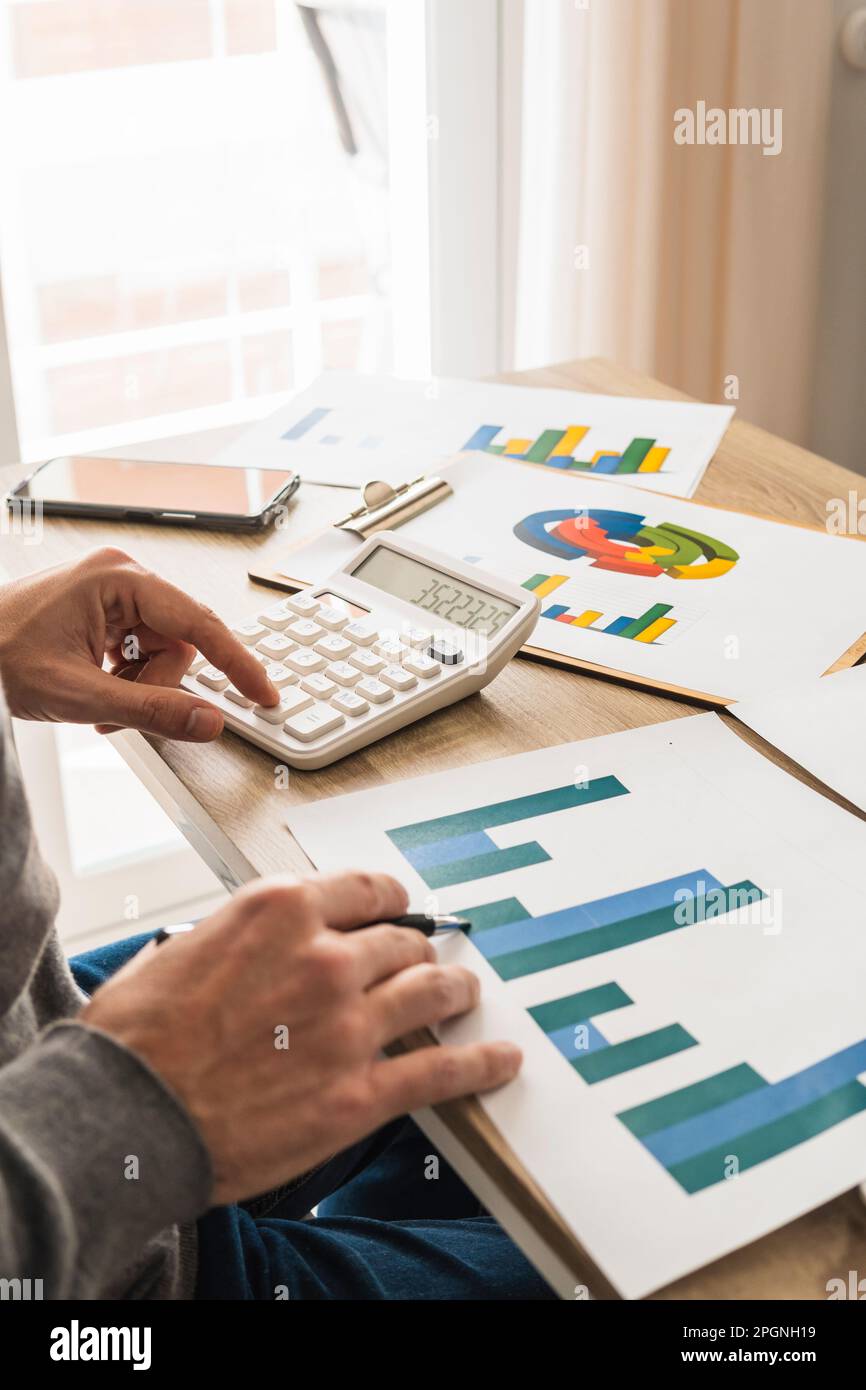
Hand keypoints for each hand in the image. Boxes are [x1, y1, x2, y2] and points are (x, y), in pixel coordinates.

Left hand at [0, 546, 277, 739]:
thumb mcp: (78, 695)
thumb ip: (150, 710)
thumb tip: (207, 721)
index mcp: (117, 578)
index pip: (198, 623)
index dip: (236, 663)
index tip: (263, 693)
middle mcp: (120, 576)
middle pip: (179, 641)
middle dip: (157, 683)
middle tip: (120, 711)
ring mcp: (112, 592)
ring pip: (162, 651)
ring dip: (139, 686)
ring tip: (98, 702)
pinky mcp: (104, 610)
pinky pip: (140, 650)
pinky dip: (126, 678)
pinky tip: (97, 688)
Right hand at [81, 872, 521, 1203]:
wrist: (125, 1117)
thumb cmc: (137, 1040)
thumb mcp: (181, 950)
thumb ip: (237, 937)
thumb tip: (252, 944)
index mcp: (280, 912)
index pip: (367, 890)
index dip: (391, 900)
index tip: (398, 907)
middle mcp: (325, 958)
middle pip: (404, 940)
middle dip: (417, 948)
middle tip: (425, 958)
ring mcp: (349, 1025)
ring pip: (432, 991)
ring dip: (455, 990)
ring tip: (465, 993)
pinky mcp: (359, 1092)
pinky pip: (442, 1071)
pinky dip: (480, 1065)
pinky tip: (500, 1060)